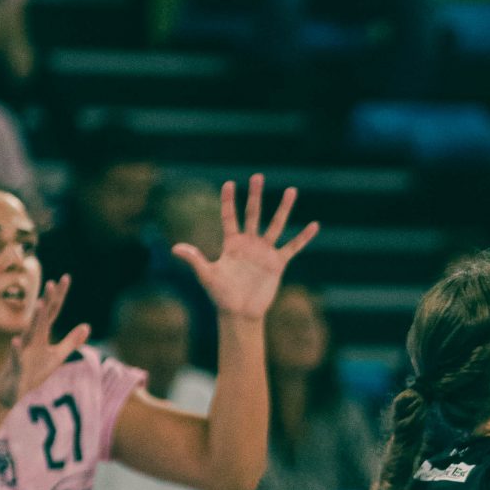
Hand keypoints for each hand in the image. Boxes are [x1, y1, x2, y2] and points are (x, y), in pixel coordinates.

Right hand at [0, 272, 87, 411]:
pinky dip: (17, 348)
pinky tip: (17, 340)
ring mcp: (24, 350)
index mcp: (42, 334)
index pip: (52, 311)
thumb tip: (87, 325)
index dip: (59, 296)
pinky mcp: (17, 366)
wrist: (11, 390)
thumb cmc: (34, 370)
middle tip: (51, 282)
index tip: (65, 277)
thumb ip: (71, 341)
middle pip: (41, 317)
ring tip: (41, 304)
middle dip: (47, 301)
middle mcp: (32, 338)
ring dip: (35, 319)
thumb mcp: (58, 356)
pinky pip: (16, 356)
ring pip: (29, 332)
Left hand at [172, 176, 317, 318]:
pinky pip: (293, 247)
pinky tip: (314, 225)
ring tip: (291, 190)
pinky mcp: (278, 263)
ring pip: (276, 225)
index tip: (229, 183)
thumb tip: (175, 248)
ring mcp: (265, 252)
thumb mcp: (206, 275)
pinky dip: (303, 237)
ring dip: (284, 208)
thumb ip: (194, 259)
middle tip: (258, 176)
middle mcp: (249, 244)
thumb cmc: (221, 295)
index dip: (228, 200)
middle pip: (253, 214)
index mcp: (231, 243)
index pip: (229, 216)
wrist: (240, 313)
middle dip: (255, 195)